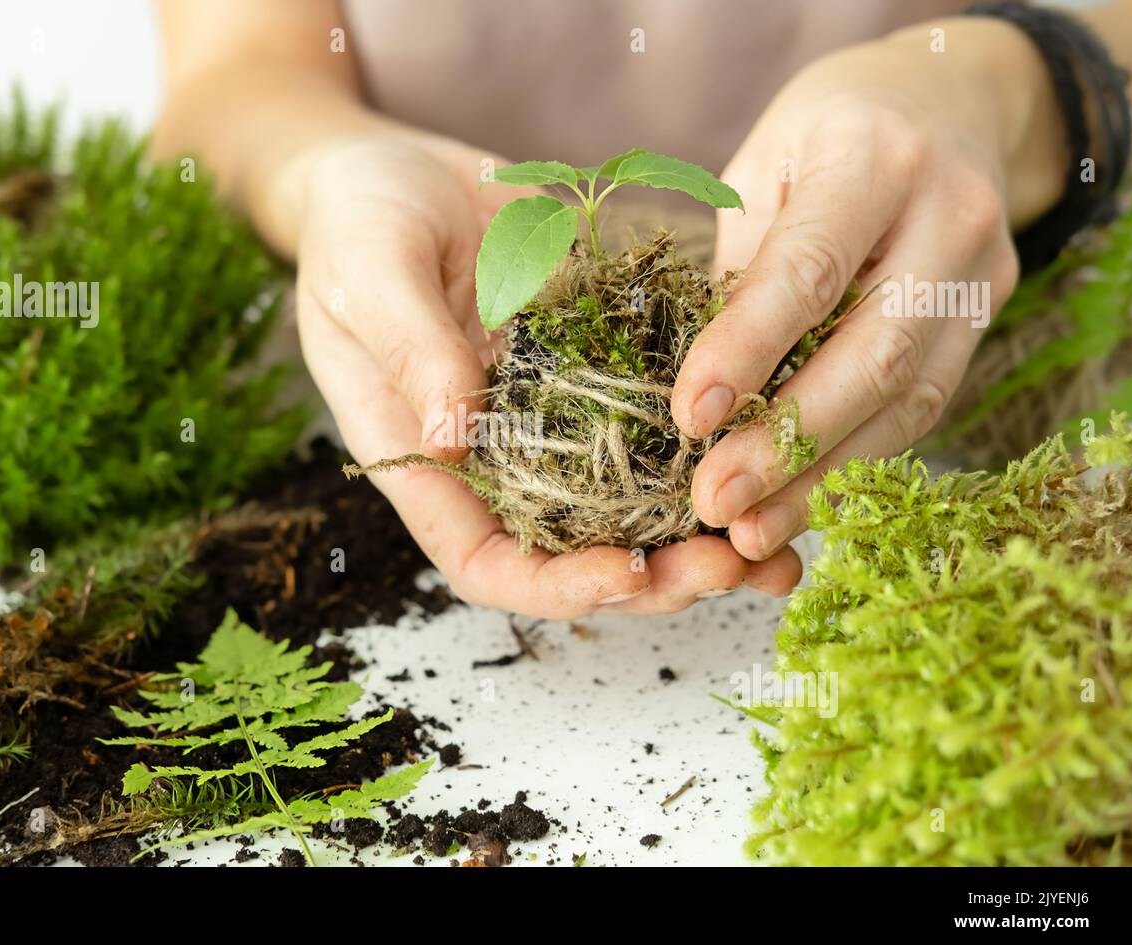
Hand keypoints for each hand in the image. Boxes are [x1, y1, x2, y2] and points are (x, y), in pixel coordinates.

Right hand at [292, 137, 801, 616]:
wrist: (396, 171)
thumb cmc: (356, 224)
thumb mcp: (369, 275)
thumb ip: (409, 350)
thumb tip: (452, 441)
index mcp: (429, 462)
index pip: (489, 563)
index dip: (559, 586)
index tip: (630, 571)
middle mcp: (498, 458)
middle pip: (578, 555)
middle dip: (656, 576)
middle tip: (734, 562)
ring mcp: (552, 419)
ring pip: (632, 507)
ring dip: (702, 534)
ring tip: (776, 546)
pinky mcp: (598, 372)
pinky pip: (659, 428)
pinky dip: (715, 450)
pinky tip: (774, 448)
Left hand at [672, 18, 1065, 561]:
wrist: (945, 102)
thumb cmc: (823, 135)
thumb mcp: (763, 168)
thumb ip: (739, 268)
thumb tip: (696, 395)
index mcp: (871, 158)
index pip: (808, 273)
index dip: (746, 353)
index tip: (688, 419)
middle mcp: (945, 217)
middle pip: (871, 353)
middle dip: (788, 443)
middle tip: (715, 502)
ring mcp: (980, 275)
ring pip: (907, 398)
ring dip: (822, 478)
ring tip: (750, 531)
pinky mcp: (986, 319)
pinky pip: (922, 407)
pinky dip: (857, 463)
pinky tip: (800, 503)